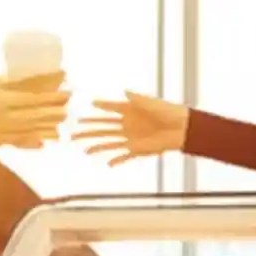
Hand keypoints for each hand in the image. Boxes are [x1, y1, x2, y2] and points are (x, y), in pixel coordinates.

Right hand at [0, 77, 70, 162]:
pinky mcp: (0, 142)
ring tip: (63, 118)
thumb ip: (6, 83)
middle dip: (57, 103)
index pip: (34, 88)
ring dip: (51, 122)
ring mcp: (5, 130)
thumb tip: (29, 78)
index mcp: (3, 96)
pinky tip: (45, 142)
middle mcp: (8, 114)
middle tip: (69, 97)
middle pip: (39, 109)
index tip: (64, 76)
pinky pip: (22, 141)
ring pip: (35, 126)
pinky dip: (34, 141)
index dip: (51, 83)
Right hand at [74, 91, 189, 165]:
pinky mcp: (138, 150)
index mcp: (129, 111)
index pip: (110, 108)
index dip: (101, 106)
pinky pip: (124, 156)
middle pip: (103, 128)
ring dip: (96, 146)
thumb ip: (137, 99)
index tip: (91, 103)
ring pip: (109, 142)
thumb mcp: (151, 103)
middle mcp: (127, 125)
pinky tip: (108, 164)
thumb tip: (125, 91)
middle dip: (88, 130)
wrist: (182, 128)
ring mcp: (131, 138)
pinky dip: (117, 160)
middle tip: (73, 132)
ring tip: (84, 149)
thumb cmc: (168, 112)